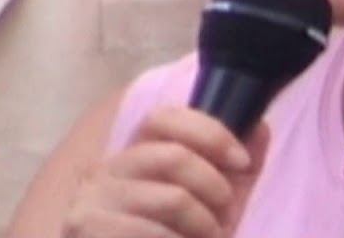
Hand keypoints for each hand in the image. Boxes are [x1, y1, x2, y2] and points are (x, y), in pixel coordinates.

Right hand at [59, 107, 269, 237]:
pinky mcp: (85, 228)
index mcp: (133, 154)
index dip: (210, 133)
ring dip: (203, 225)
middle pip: (173, 155)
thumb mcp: (218, 204)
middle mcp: (104, 169)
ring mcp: (89, 201)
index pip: (164, 117)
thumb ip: (239, 167)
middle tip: (223, 217)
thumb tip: (258, 127)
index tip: (242, 161)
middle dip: (214, 186)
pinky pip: (149, 230)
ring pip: (172, 197)